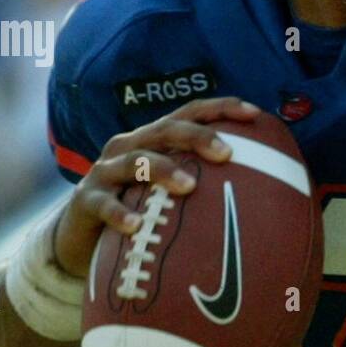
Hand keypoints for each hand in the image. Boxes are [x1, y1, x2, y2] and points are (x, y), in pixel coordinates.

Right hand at [53, 96, 261, 276]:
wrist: (82, 238)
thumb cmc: (138, 209)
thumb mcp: (168, 193)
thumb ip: (204, 186)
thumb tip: (264, 198)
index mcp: (153, 139)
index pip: (189, 114)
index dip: (221, 109)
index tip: (254, 115)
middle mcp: (129, 146)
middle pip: (165, 130)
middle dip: (197, 137)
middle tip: (226, 154)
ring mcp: (105, 171)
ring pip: (135, 162)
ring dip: (163, 170)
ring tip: (189, 186)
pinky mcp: (86, 200)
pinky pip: (104, 204)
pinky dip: (119, 214)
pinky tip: (135, 226)